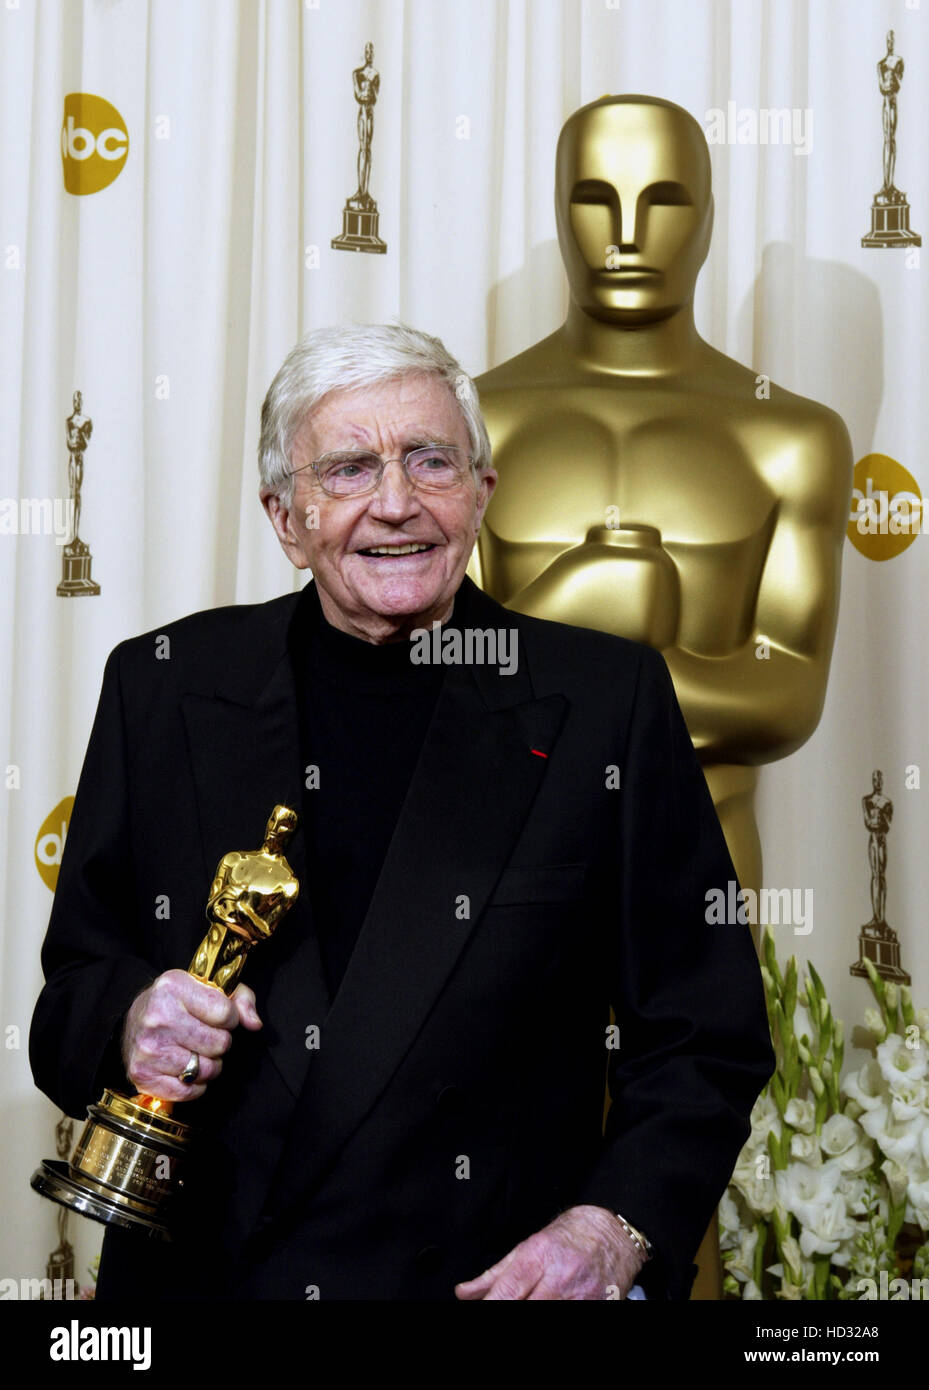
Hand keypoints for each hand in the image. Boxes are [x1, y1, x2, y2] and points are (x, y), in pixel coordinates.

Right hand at [120, 969, 261, 1102]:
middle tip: (205, 1036)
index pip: (225, 1013)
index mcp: (174, 986)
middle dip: (219, 1042)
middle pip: (219, 1044)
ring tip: (195, 1052)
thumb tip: (254, 1024)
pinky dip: (193, 1086)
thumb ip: (240, 999)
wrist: (134, 1020)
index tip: (219, 1017)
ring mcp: (149, 1048)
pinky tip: (185, 1070)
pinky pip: (188, 1091)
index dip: (230, 1019)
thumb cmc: (177, 1003)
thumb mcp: (207, 987)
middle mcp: (158, 1016)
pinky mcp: (142, 1074)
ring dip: (208, 1066)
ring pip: (205, 1070)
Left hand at [454, 1204, 646, 1300]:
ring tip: (534, 1299)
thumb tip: (464, 1293)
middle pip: (527, 1307)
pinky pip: (572, 1317)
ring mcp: (581, 1295)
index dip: (491, 1305)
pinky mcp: (598, 1305)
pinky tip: (553, 1303)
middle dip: (512, 1310)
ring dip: (534, 1312)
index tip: (482, 1309)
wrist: (614, 1232)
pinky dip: (558, 1315)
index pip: (507, 1291)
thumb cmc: (570, 1235)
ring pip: (549, 1315)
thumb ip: (495, 1273)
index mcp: (538, 1255)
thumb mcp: (528, 1245)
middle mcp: (560, 1276)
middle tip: (509, 1304)